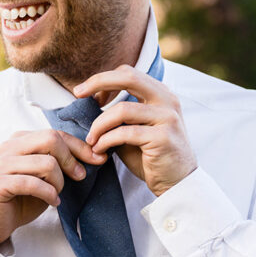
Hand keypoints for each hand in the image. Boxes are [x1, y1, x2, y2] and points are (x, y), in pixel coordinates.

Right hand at [0, 129, 105, 246]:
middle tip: (79, 177)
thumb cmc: (22, 198)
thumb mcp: (44, 176)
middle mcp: (9, 147)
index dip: (80, 146)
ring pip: (46, 163)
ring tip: (57, 194)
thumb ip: (60, 162)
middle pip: (51, 139)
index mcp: (20, 140)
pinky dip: (49, 194)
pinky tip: (52, 202)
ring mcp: (2, 163)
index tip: (98, 159)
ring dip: (59, 182)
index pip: (55, 134)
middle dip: (71, 159)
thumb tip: (93, 155)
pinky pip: (33, 183)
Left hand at [73, 65, 197, 196]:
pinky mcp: (163, 138)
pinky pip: (125, 133)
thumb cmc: (151, 156)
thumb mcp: (134, 129)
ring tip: (91, 139)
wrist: (177, 183)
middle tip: (77, 93)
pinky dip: (106, 140)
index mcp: (161, 94)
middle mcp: (167, 100)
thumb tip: (89, 100)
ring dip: (99, 125)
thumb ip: (119, 114)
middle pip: (128, 77)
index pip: (128, 73)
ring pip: (122, 110)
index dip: (104, 79)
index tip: (87, 94)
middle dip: (98, 82)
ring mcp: (168, 118)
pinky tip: (99, 150)